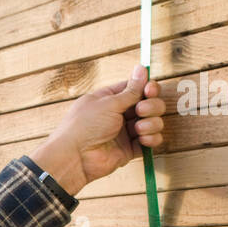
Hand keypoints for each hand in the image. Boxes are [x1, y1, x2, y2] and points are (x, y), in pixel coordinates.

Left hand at [30, 64, 166, 195]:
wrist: (75, 157)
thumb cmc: (85, 126)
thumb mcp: (109, 103)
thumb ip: (130, 90)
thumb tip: (142, 68)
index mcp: (110, 99)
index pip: (136, 88)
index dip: (147, 88)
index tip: (150, 90)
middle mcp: (118, 114)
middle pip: (148, 104)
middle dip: (151, 106)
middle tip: (141, 111)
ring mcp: (125, 132)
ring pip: (152, 122)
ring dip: (151, 123)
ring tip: (138, 129)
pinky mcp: (129, 149)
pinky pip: (149, 141)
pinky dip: (151, 139)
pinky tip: (143, 139)